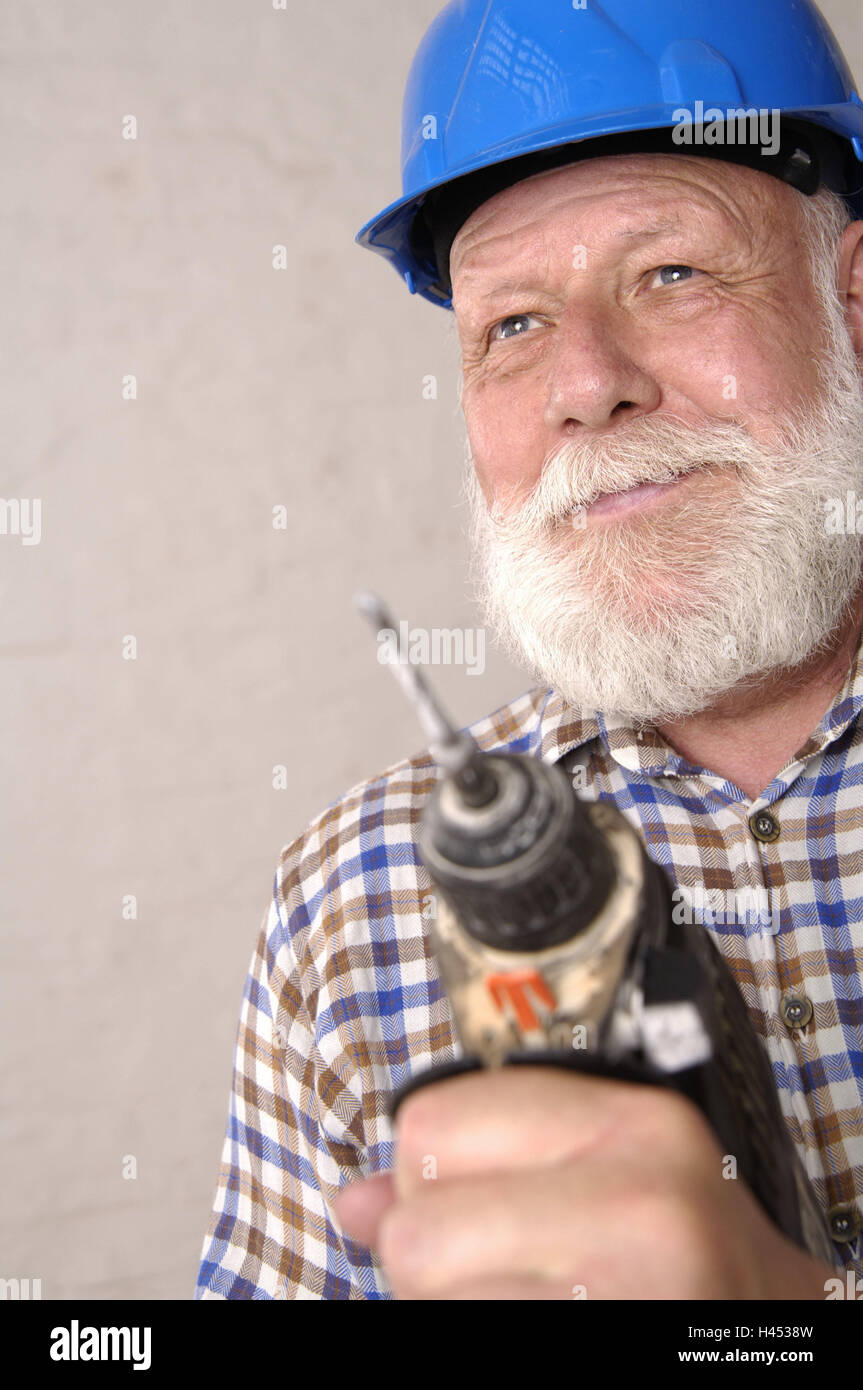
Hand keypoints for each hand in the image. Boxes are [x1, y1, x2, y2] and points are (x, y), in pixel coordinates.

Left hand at [333, 1065, 835, 1299]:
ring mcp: (630, 1292)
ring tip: (526, 1298)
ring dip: (453, 1307)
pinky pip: (472, 1338)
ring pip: (432, 1301)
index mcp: (630, 1123)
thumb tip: (355, 1200)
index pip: (430, 1125)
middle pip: (417, 1231)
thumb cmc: (683, 1252)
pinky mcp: (605, 1348)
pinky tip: (538, 1324)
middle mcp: (639, 1201)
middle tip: (495, 1269)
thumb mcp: (609, 1173)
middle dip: (431, 1261)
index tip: (469, 1199)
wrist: (772, 1330)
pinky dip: (479, 1338)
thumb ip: (481, 1165)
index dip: (428, 1175)